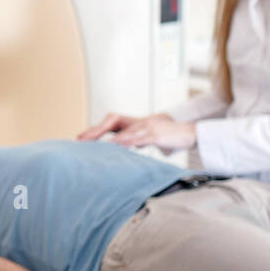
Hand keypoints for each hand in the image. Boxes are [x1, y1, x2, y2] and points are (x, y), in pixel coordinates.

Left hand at [77, 112, 195, 152]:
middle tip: (80, 140)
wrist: (190, 132)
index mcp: (135, 122)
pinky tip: (118, 147)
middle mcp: (138, 122)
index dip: (95, 129)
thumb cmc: (168, 135)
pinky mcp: (156, 134)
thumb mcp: (148, 137)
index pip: (110, 123)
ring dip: (107, 138)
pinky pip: (139, 138)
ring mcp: (147, 126)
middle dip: (95, 131)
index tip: (79, 138)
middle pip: (112, 122)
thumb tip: (122, 148)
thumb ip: (134, 140)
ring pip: (123, 131)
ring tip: (93, 144)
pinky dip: (128, 142)